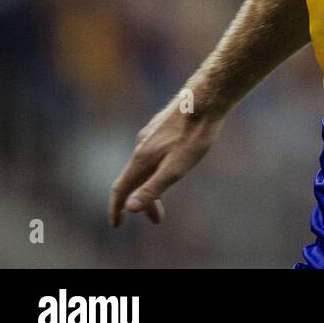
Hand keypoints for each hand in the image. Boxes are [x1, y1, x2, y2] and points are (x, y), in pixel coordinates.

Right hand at [109, 94, 223, 226]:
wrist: (207, 98)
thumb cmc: (195, 134)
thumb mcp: (176, 167)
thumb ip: (153, 187)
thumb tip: (129, 208)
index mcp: (142, 158)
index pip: (120, 189)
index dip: (116, 208)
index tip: (116, 224)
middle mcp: (141, 145)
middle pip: (135, 179)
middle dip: (144, 201)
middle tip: (157, 219)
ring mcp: (151, 134)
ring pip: (145, 164)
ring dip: (151, 183)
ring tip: (165, 195)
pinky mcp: (162, 125)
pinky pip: (153, 152)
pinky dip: (156, 166)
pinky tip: (168, 163)